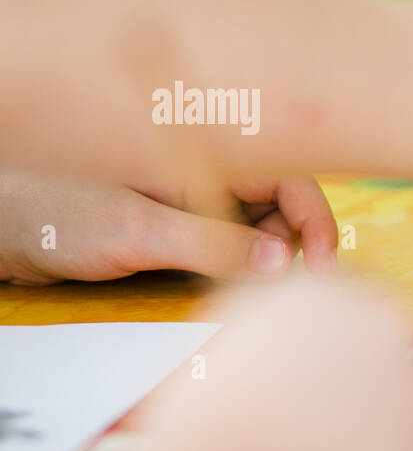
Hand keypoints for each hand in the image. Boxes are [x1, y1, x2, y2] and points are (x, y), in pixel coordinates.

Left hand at [0, 168, 337, 284]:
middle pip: (282, 209)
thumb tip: (283, 265)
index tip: (323, 274)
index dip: (315, 226)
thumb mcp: (137, 231)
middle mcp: (206, 171)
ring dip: (261, 266)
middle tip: (276, 294)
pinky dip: (234, 271)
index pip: (292, 181)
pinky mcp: (174, 229)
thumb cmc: (50, 210)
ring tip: (248, 298)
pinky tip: (223, 292)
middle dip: (291, 250)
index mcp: (205, 151)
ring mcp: (191, 201)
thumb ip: (215, 245)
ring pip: (257, 232)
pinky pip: (225, 248)